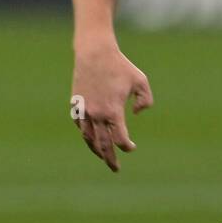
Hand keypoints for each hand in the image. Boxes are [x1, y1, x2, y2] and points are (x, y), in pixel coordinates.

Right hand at [71, 43, 152, 171]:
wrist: (94, 53)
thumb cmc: (120, 66)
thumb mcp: (141, 81)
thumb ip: (145, 100)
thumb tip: (136, 114)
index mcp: (113, 111)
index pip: (119, 139)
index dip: (127, 147)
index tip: (131, 147)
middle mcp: (97, 115)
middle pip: (103, 145)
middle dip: (110, 159)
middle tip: (116, 169)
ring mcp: (84, 111)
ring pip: (88, 138)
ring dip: (96, 150)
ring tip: (103, 156)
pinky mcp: (76, 105)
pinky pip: (80, 126)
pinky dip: (86, 135)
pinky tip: (92, 137)